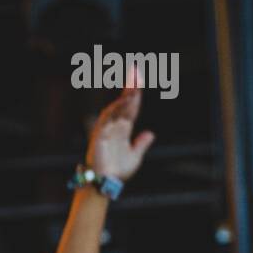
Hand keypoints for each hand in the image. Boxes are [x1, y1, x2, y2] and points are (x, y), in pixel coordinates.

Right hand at [84, 67, 154, 182]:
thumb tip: (150, 134)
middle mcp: (115, 126)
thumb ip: (141, 144)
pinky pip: (110, 117)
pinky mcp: (101, 134)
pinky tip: (126, 98)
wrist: (106, 183)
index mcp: (123, 129)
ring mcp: (107, 128)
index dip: (135, 93)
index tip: (139, 78)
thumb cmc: (118, 171)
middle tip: (135, 69)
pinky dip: (117, 107)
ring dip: (126, 93)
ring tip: (133, 80)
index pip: (131, 107)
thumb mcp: (135, 156)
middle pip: (124, 102)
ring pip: (117, 107)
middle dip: (130, 86)